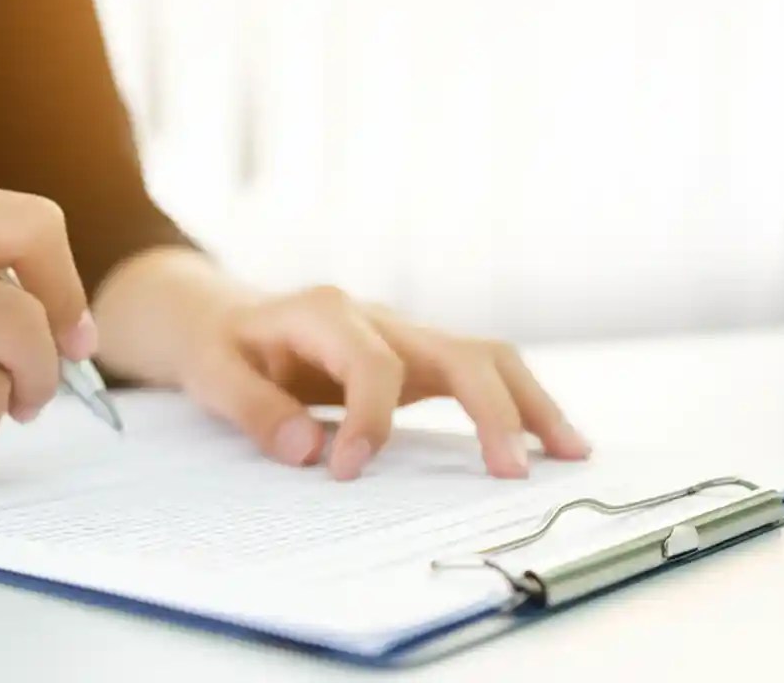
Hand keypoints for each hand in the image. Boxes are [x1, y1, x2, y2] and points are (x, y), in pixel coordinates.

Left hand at [177, 286, 590, 480]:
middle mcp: (377, 318)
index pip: (375, 365)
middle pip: (461, 351)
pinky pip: (475, 376)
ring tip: (571, 454)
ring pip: (485, 359)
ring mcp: (403, 336)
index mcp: (326, 312)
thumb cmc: (220, 346)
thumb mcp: (212, 374)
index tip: (346, 472)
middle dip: (495, 409)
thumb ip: (255, 411)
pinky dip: (513, 407)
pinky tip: (543, 444)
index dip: (369, 421)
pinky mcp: (414, 360)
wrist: (222, 318)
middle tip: (514, 473)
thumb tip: (310, 452)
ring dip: (529, 404)